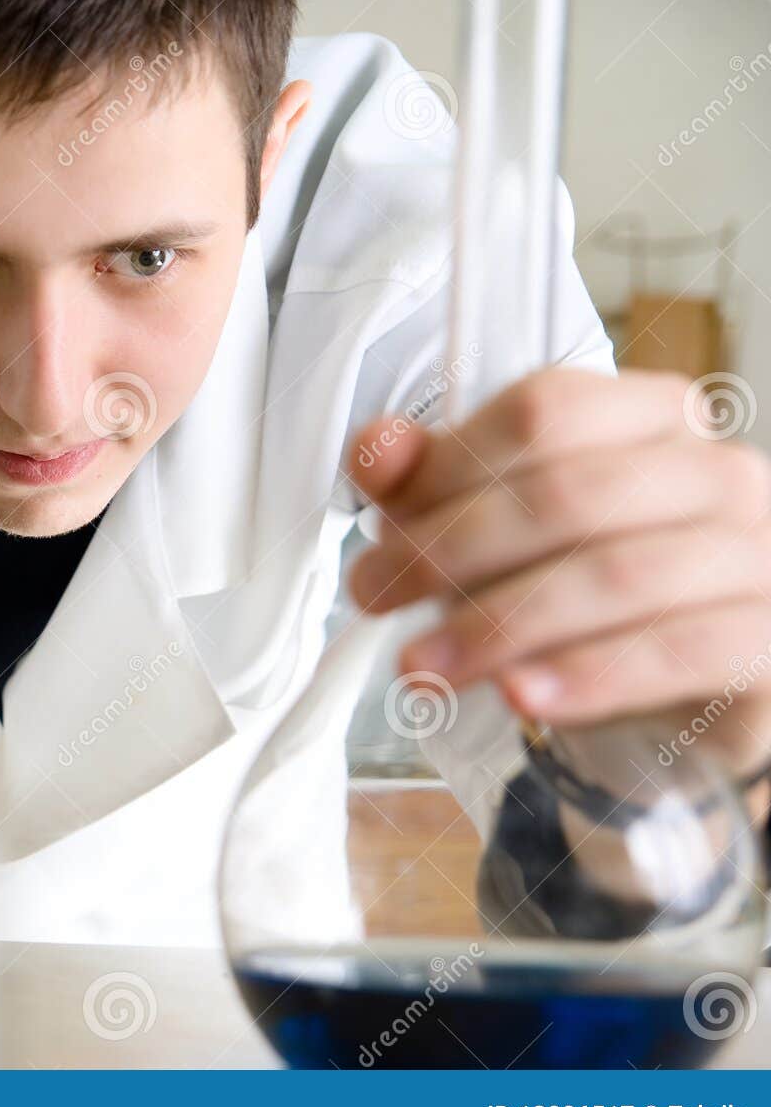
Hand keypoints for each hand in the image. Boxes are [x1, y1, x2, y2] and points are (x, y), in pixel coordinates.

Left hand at [346, 367, 770, 816]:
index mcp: (649, 418)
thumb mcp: (493, 530)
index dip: (448, 468)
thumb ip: (430, 484)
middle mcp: (715, 473)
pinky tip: (520, 696)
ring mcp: (756, 554)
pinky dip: (588, 674)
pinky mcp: (768, 641)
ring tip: (421, 665)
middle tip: (376, 595)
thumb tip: (375, 448)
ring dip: (498, 623)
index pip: (545, 411)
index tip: (382, 528)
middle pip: (569, 494)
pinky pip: (678, 651)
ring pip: (616, 574)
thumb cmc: (577, 591)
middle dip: (451, 550)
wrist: (673, 694)